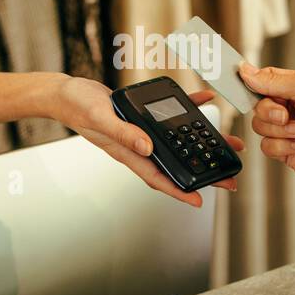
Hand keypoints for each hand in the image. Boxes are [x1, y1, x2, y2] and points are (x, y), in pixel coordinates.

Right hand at [51, 76, 244, 208]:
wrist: (66, 93)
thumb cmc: (77, 107)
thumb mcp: (101, 118)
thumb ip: (124, 134)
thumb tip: (148, 148)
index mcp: (128, 153)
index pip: (158, 177)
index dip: (178, 191)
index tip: (199, 200)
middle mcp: (138, 146)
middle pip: (175, 163)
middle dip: (202, 171)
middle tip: (228, 178)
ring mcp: (141, 133)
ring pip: (177, 142)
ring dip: (201, 142)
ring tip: (226, 143)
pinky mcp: (142, 117)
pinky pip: (169, 115)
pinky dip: (188, 107)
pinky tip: (204, 101)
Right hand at [239, 63, 294, 191]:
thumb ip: (273, 79)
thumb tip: (246, 70)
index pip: (264, 80)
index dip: (252, 82)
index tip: (240, 81)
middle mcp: (291, 108)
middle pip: (258, 106)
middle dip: (270, 112)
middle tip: (287, 114)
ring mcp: (288, 130)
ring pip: (259, 128)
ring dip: (280, 131)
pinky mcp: (287, 152)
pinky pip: (268, 148)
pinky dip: (285, 147)